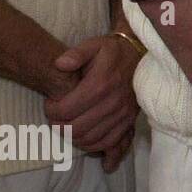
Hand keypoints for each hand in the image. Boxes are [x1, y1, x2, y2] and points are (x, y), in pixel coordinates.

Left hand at [45, 34, 140, 172]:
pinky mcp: (129, 121)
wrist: (141, 55)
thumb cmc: (113, 52)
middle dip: (59, 126)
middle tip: (55, 117)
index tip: (49, 103)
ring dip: (73, 138)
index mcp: (100, 85)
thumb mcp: (94, 45)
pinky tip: (85, 141)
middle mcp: (112, 103)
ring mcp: (123, 114)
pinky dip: (94, 147)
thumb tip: (59, 64)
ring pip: (90, 139)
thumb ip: (75, 54)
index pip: (65, 110)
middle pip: (75, 129)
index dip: (51, 111)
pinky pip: (110, 143)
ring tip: (67, 126)